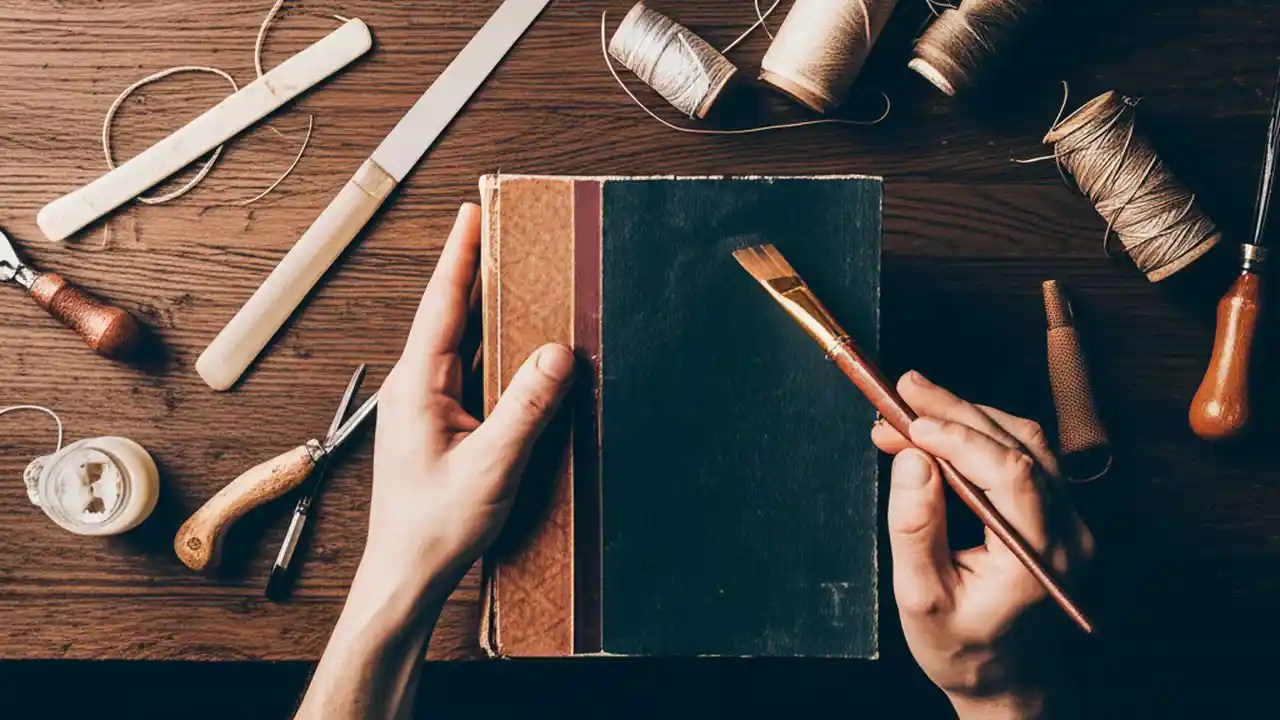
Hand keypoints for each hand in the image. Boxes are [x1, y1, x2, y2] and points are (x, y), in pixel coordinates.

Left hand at [299, 204, 574, 718]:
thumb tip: (557, 355)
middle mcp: (416, 388)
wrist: (406, 574)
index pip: (442, 305)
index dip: (460, 256)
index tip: (473, 213)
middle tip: (503, 230)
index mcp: (418, 387)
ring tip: (515, 276)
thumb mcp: (491, 467)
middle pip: (451, 315)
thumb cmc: (433, 528)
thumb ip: (526, 409)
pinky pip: (468, 373)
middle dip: (477, 271)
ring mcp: (425, 406)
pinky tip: (514, 348)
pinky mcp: (438, 423)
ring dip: (486, 311)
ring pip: (461, 344)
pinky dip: (491, 352)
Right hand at [871, 371, 1093, 719]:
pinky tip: (937, 430)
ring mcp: (1070, 520)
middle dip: (953, 411)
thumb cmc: (961, 646)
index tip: (910, 424)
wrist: (1004, 677)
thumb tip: (912, 459)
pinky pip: (1023, 454)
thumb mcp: (920, 597)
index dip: (959, 438)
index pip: (1011, 473)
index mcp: (1040, 560)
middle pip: (1019, 444)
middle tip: (902, 390)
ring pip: (1024, 440)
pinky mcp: (1057, 511)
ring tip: (910, 407)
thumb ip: (915, 528)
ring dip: (965, 415)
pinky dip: (977, 434)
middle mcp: (1068, 533)